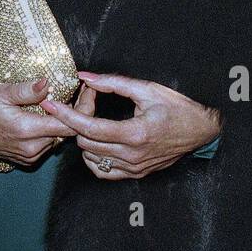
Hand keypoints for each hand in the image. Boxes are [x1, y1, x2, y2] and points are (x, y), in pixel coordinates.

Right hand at [0, 77, 77, 166]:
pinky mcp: (28, 159)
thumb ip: (26, 90)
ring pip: (60, 138)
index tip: (89, 90)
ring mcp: (30, 156)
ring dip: (66, 120)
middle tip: (84, 91)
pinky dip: (54, 129)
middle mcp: (32, 148)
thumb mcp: (0, 92)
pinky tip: (54, 114)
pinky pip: (49, 143)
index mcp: (27, 130)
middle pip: (68, 132)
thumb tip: (47, 83)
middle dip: (79, 112)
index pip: (69, 124)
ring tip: (71, 99)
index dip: (84, 108)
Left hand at [41, 71, 221, 180]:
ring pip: (92, 158)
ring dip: (83, 140)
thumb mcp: (147, 89)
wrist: (202, 130)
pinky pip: (104, 171)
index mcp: (135, 133)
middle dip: (76, 123)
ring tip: (87, 122)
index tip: (50, 104)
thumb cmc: (178, 107)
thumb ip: (113, 83)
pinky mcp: (136, 174)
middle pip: (86, 144)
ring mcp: (135, 168)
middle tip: (80, 105)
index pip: (89, 128)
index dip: (66, 115)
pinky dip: (94, 157)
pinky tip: (97, 142)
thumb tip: (86, 76)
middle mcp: (133, 155)